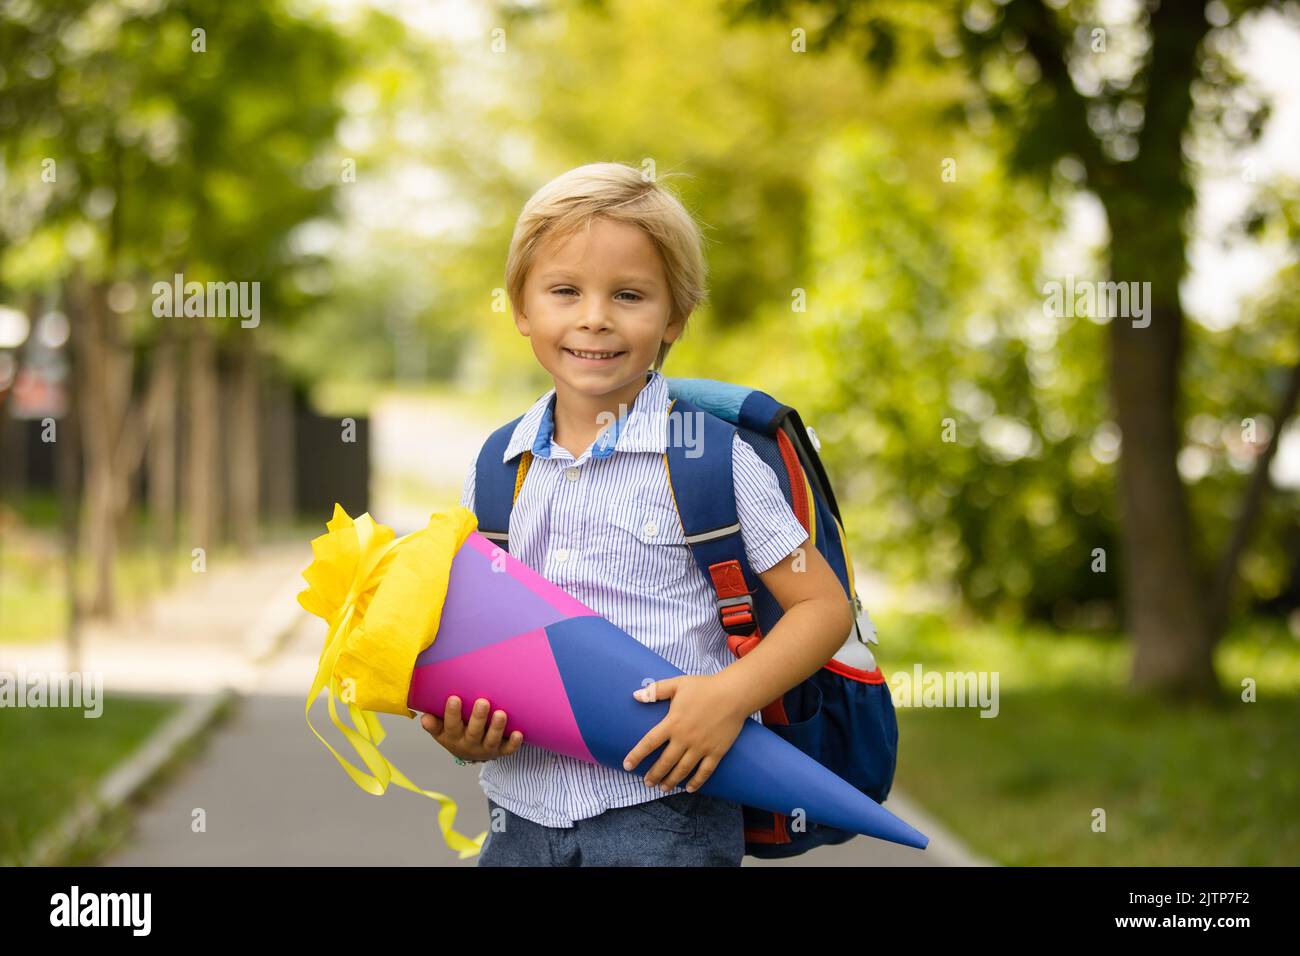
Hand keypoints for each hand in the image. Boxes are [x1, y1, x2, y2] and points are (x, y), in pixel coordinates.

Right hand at [420, 695, 523, 761]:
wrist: (470, 752)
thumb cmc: (455, 731)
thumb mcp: (441, 729)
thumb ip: (433, 723)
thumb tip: (424, 717)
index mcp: (452, 737)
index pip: (450, 726)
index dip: (451, 714)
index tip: (454, 698)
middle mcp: (469, 744)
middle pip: (473, 732)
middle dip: (478, 718)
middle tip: (482, 702)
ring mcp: (485, 748)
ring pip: (491, 740)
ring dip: (497, 728)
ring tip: (501, 714)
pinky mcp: (500, 750)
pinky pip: (508, 749)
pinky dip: (514, 743)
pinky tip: (519, 733)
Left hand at [622, 674, 747, 792]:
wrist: (734, 694)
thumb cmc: (704, 687)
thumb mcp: (677, 684)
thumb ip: (656, 690)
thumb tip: (635, 696)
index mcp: (673, 723)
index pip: (649, 743)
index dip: (636, 755)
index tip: (627, 765)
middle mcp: (685, 738)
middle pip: (665, 762)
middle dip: (653, 774)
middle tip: (646, 782)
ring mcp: (701, 747)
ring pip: (682, 770)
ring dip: (671, 781)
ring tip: (662, 788)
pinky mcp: (716, 752)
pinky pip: (705, 772)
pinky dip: (696, 782)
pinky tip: (689, 788)